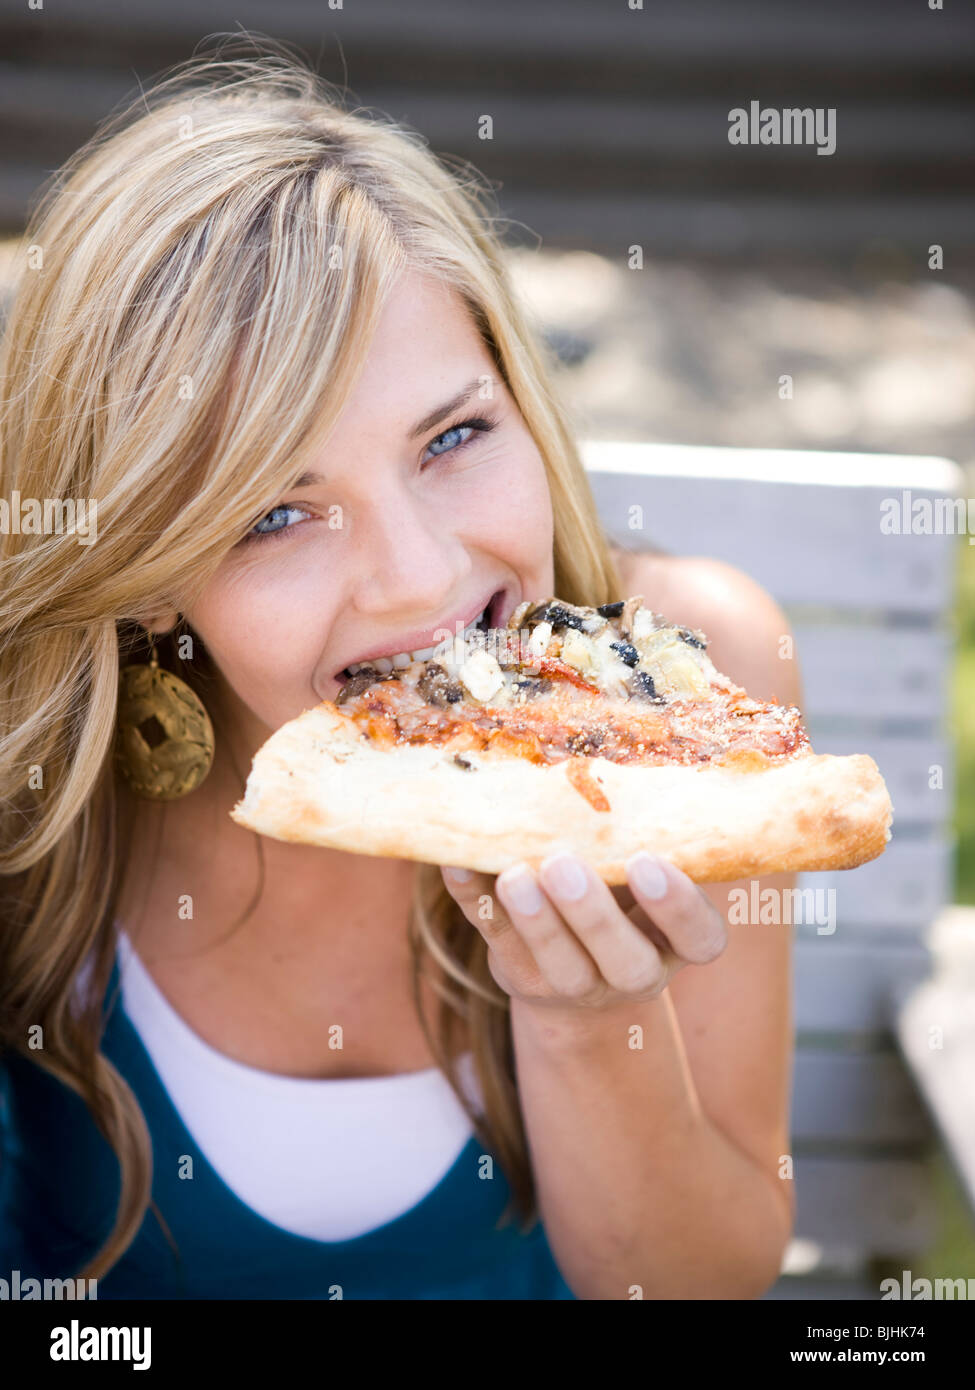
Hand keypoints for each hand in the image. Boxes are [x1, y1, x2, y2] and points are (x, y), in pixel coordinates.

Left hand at [439, 852, 727, 1013]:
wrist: (575, 954)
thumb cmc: (622, 886)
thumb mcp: (641, 862)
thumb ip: (635, 829)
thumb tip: (606, 744)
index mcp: (678, 939)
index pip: (700, 936)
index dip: (677, 907)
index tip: (644, 861)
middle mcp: (636, 971)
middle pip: (626, 962)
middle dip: (593, 916)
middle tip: (563, 864)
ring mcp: (578, 984)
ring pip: (563, 968)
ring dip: (537, 922)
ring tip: (514, 875)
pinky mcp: (523, 976)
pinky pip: (497, 943)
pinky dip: (475, 901)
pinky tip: (458, 864)